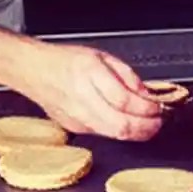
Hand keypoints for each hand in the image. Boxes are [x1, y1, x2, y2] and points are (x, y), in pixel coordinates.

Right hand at [15, 42, 162, 140]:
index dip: (147, 108)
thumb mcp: (102, 57)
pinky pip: (103, 134)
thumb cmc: (66, 61)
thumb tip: (147, 94)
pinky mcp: (73, 127)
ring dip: (136, 133)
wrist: (33, 71)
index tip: (159, 107)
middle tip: (159, 123)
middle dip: (146, 127)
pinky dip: (120, 131)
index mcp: (90, 74)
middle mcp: (82, 98)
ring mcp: (76, 117)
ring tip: (148, 126)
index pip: (125, 100)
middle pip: (120, 125)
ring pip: (113, 134)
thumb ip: (127, 75)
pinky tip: (128, 124)